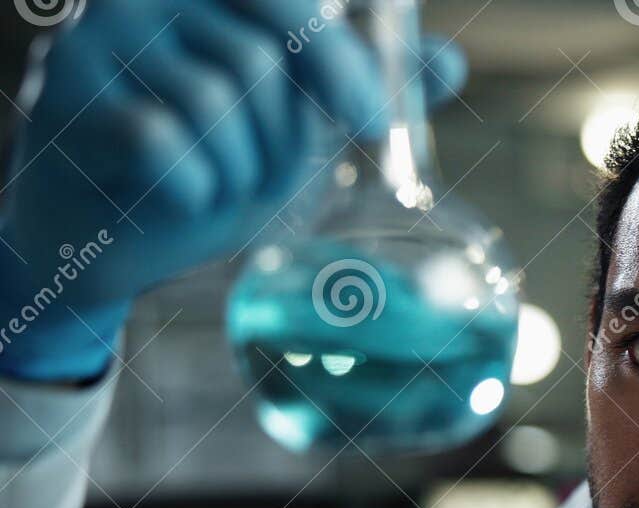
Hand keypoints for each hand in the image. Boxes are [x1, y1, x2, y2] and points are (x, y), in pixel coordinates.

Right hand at [0, 0, 465, 380]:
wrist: (112, 233)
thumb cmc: (209, 165)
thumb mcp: (296, 125)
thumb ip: (361, 88)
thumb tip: (451, 62)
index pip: (292, 3)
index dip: (340, 61)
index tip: (368, 125)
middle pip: (257, 58)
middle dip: (284, 136)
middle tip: (274, 174)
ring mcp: (97, 41)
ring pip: (213, 102)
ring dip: (239, 168)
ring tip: (218, 183)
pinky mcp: (66, 99)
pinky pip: (163, 140)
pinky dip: (193, 186)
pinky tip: (183, 196)